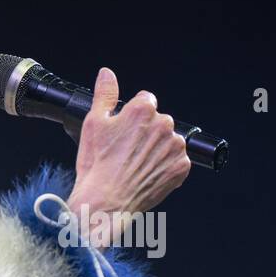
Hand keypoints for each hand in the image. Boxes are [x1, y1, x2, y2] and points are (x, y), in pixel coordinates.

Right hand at [64, 67, 191, 248]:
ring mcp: (175, 147)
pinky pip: (176, 161)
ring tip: (136, 165)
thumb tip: (106, 74)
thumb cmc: (97, 165)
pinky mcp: (182, 167)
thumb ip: (103, 94)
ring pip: (168, 141)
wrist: (106, 202)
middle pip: (158, 121)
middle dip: (146, 133)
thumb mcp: (93, 123)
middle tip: (127, 152)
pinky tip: (147, 174)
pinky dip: (165, 167)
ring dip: (157, 149)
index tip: (125, 132)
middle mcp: (164, 124)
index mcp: (143, 110)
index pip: (145, 101)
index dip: (133, 116)